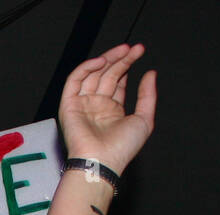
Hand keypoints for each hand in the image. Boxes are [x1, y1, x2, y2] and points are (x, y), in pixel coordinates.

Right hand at [59, 43, 155, 176]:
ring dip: (107, 59)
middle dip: (120, 59)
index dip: (127, 64)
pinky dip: (86, 68)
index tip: (139, 52)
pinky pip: (75, 80)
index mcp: (112, 110)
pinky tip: (102, 61)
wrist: (102, 161)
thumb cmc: (122, 148)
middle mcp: (97, 105)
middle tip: (134, 49)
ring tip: (123, 50)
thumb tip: (150, 74)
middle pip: (107, 74)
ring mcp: (83, 104)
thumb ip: (148, 95)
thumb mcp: (144, 119)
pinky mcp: (69, 105)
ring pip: (92, 74)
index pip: (118, 80)